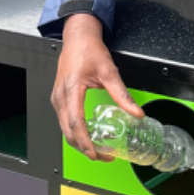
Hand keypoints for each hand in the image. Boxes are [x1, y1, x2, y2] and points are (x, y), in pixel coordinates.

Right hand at [51, 13, 142, 157]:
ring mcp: (57, 98)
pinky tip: (88, 136)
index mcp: (71, 90)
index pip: (75, 123)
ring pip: (64, 128)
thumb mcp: (109, 72)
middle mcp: (60, 96)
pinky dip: (75, 132)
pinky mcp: (59, 98)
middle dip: (84, 147)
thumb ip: (122, 94)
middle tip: (103, 156)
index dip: (85, 141)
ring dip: (79, 142)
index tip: (95, 153)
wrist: (77, 37)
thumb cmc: (88, 50)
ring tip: (98, 149)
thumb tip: (136, 113)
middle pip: (67, 131)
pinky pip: (64, 121)